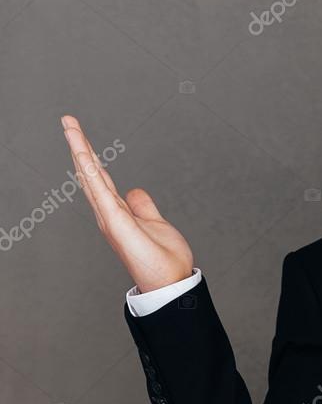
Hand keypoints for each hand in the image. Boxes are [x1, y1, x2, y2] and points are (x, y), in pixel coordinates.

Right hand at [62, 115, 193, 292]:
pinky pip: (100, 191)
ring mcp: (110, 217)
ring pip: (91, 177)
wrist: (170, 282)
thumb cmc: (162, 260)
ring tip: (70, 126)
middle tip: (68, 121)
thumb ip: (143, 206)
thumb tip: (135, 191)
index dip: (91, 156)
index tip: (80, 134)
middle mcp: (109, 213)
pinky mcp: (116, 223)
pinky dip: (90, 171)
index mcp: (117, 212)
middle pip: (91, 173)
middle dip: (80, 146)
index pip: (101, 178)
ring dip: (80, 151)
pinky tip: (82, 153)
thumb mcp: (154, 222)